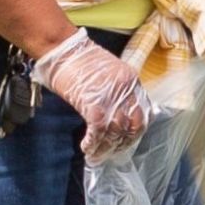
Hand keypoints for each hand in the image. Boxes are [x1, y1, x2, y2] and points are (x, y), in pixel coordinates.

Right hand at [30, 34, 154, 155]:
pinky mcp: (93, 104)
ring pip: (116, 132)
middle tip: (110, 153)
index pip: (142, 113)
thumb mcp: (108, 73)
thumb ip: (117, 91)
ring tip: (96, 155)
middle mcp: (125, 90)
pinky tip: (87, 148)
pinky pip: (98, 131)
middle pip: (132, 126)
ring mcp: (111, 97)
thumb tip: (116, 114)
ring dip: (105, 148)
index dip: (135, 132)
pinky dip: (93, 143)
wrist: (62, 49)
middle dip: (122, 144)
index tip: (125, 141)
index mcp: (131, 80)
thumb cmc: (79, 60)